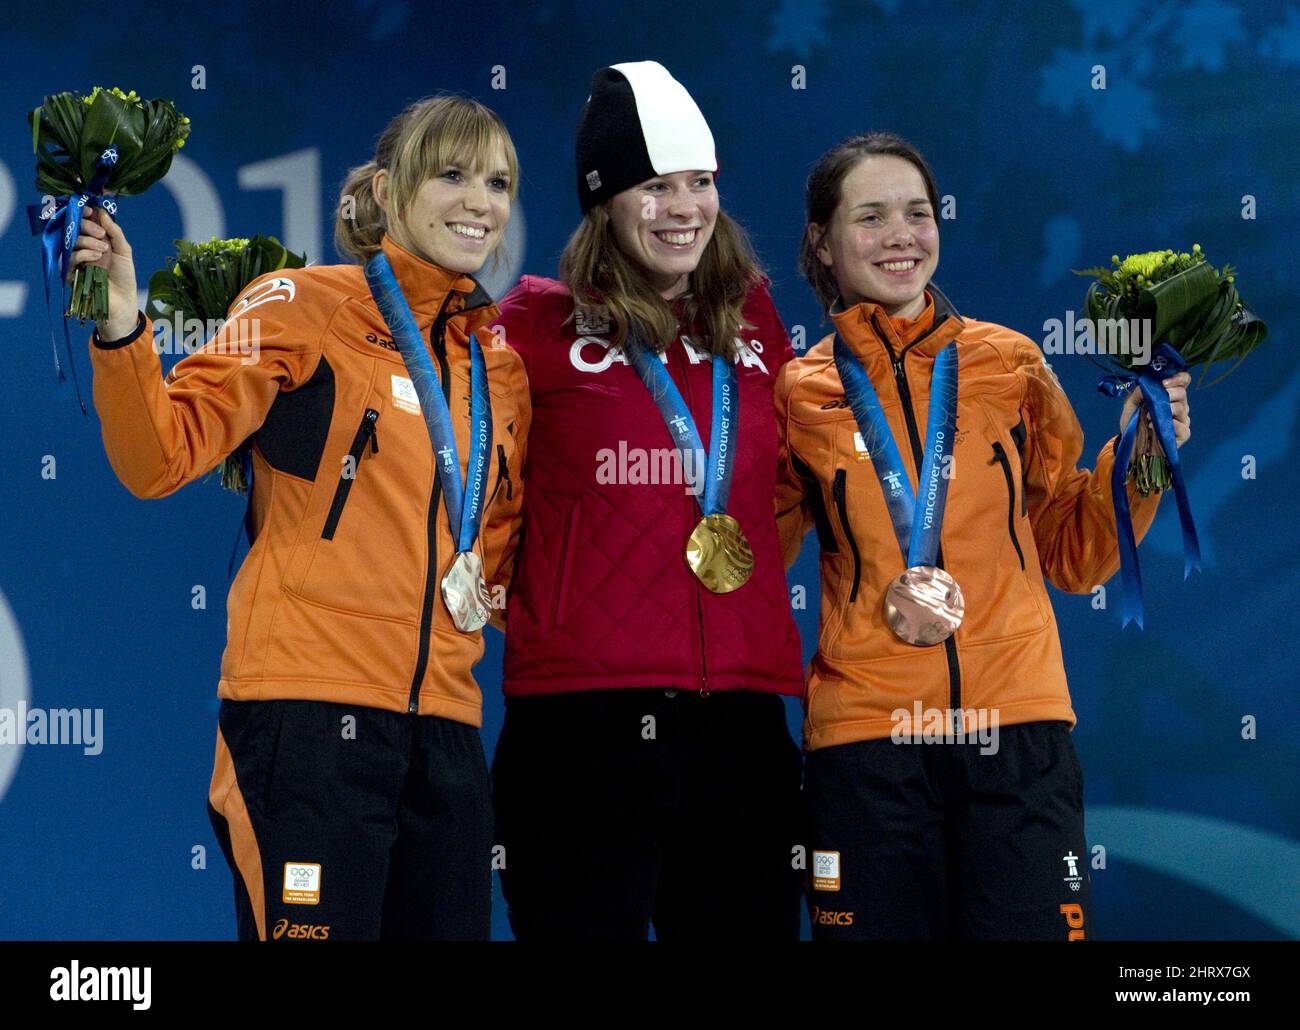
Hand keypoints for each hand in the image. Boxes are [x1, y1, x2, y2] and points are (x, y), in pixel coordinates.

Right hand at [67, 207, 138, 339]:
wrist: (123, 300)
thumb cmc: (124, 276)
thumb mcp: (124, 250)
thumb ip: (114, 231)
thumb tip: (102, 212)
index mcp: (94, 240)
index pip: (83, 222)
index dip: (84, 214)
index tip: (91, 211)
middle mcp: (82, 247)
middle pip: (75, 228)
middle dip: (87, 227)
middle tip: (101, 234)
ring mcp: (75, 259)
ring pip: (72, 242)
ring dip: (87, 242)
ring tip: (103, 250)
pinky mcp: (70, 272)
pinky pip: (70, 257)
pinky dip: (83, 254)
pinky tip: (95, 257)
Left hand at [1120, 371, 1190, 446]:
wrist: (1130, 444)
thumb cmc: (1133, 423)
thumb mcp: (1130, 406)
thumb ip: (1137, 393)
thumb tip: (1146, 385)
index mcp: (1170, 395)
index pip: (1183, 381)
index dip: (1178, 378)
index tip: (1164, 383)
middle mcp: (1179, 405)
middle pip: (1182, 393)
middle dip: (1168, 394)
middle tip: (1154, 401)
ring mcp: (1182, 420)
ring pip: (1182, 408)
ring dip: (1164, 410)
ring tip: (1147, 418)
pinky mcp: (1183, 434)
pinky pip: (1182, 426)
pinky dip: (1169, 425)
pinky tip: (1154, 427)